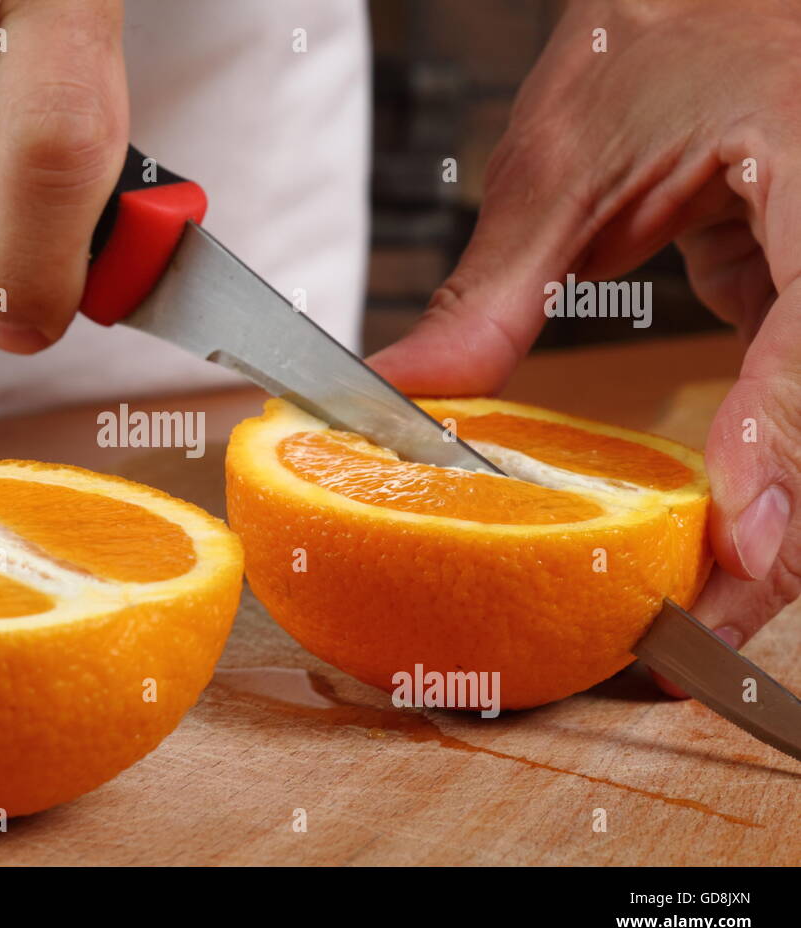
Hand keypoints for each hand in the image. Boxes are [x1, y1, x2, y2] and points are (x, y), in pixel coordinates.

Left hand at [367, 0, 800, 693]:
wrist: (709, 3)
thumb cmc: (655, 39)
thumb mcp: (561, 167)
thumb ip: (490, 296)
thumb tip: (396, 394)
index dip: (784, 451)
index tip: (741, 547)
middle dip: (780, 538)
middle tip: (689, 632)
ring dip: (776, 527)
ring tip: (695, 614)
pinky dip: (767, 483)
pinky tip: (716, 542)